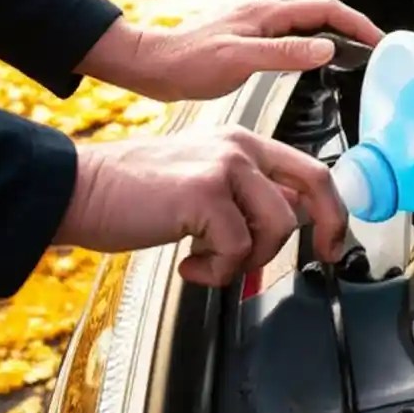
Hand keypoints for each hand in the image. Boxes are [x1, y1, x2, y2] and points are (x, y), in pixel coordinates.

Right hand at [53, 126, 345, 286]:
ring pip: (277, 225)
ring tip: (211, 261)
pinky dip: (217, 270)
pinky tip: (189, 264)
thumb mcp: (202, 183)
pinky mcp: (205, 192)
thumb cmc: (134, 194)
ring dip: (249, 259)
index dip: (332, 208)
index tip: (333, 240)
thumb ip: (245, 195)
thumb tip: (289, 219)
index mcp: (241, 142)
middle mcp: (239, 146)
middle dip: (329, 226)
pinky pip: (238, 247)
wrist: (79, 190)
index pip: (309, 168)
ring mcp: (224, 165)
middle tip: (324, 256)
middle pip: (315, 183)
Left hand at [76, 0, 383, 101]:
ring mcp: (255, 22)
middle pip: (319, 6)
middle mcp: (262, 11)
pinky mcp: (247, 36)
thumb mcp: (240, 61)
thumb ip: (285, 53)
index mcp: (265, 13)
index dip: (356, 23)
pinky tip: (311, 45)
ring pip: (305, 14)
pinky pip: (291, 27)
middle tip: (373, 43)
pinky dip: (312, 32)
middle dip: (351, 21)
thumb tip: (327, 47)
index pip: (325, 9)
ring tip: (353, 40)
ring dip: (333, 23)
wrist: (152, 66)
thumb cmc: (187, 64)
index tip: (379, 41)